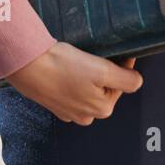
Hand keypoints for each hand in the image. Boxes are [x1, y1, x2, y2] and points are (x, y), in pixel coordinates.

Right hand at [5, 42, 141, 124]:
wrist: (27, 65)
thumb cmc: (63, 66)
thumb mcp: (102, 71)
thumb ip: (127, 79)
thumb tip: (137, 81)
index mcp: (102, 109)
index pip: (123, 83)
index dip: (122, 64)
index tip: (116, 50)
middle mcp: (86, 115)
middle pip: (106, 87)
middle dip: (102, 71)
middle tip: (92, 56)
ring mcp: (68, 111)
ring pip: (88, 88)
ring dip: (86, 75)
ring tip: (77, 61)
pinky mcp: (54, 103)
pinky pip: (70, 89)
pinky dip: (70, 79)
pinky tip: (63, 69)